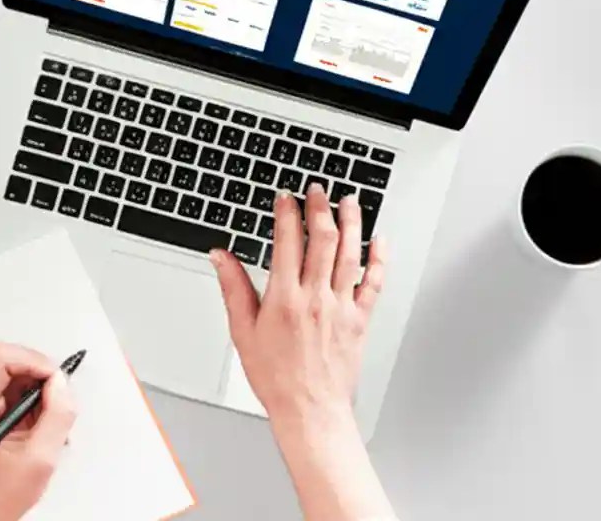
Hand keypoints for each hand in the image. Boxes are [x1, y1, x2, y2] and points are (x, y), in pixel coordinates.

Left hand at [0, 342, 76, 520]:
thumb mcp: (40, 459)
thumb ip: (57, 416)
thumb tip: (62, 382)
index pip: (0, 357)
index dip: (34, 361)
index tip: (55, 381)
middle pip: (6, 357)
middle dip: (37, 374)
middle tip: (54, 401)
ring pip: (9, 366)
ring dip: (34, 386)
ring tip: (43, 418)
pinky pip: (7, 380)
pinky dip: (27, 394)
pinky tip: (33, 421)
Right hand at [210, 183, 392, 520]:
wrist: (310, 410)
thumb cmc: (276, 377)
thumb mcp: (242, 332)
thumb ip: (233, 288)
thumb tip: (221, 256)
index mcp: (284, 299)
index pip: (287, 242)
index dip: (287, 213)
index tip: (286, 198)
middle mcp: (315, 298)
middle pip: (322, 240)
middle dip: (320, 208)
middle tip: (318, 190)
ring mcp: (341, 307)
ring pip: (350, 254)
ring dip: (351, 223)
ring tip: (349, 201)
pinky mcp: (360, 319)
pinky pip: (373, 282)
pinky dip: (378, 258)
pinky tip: (379, 240)